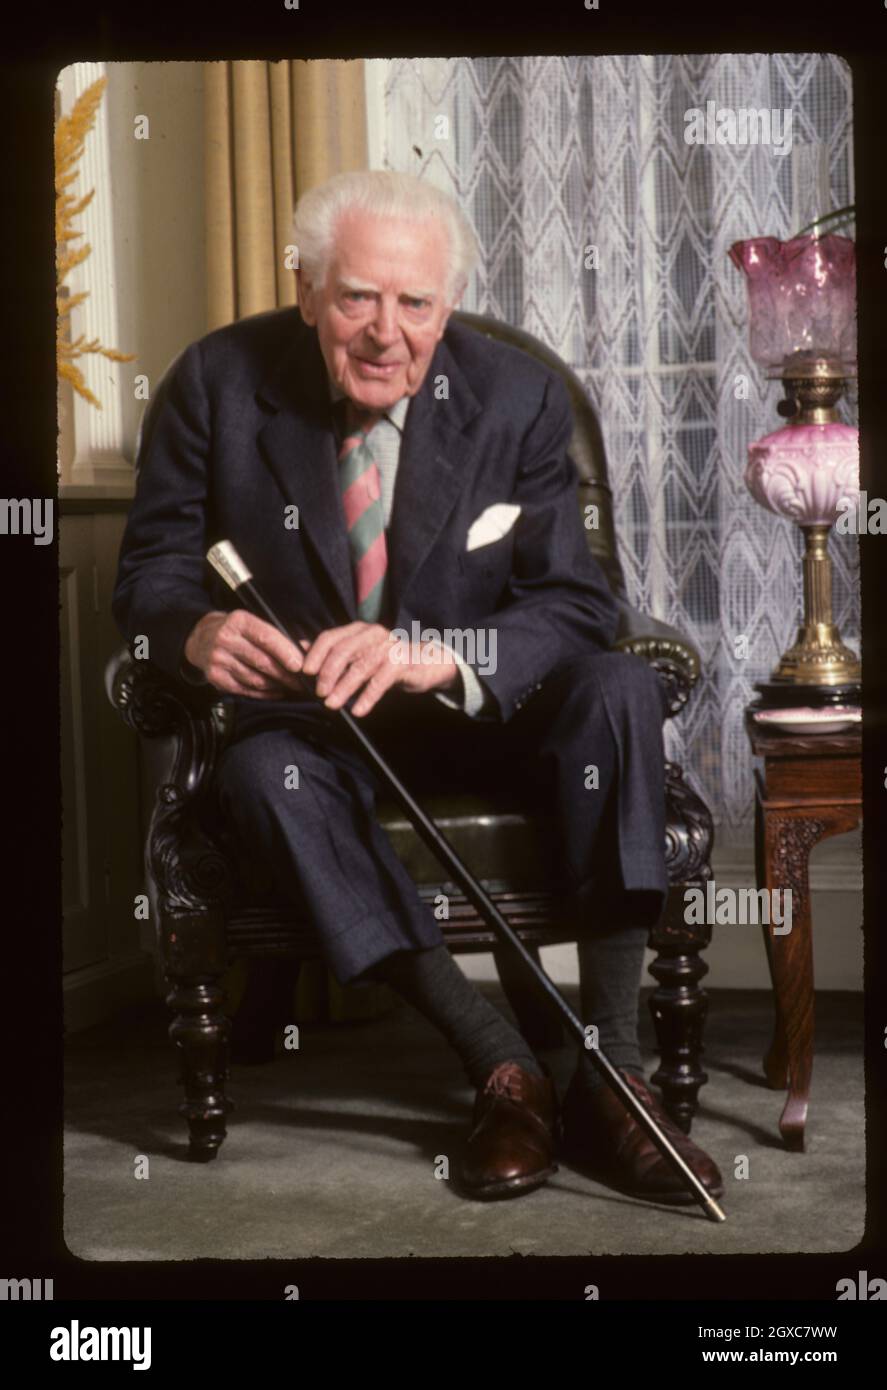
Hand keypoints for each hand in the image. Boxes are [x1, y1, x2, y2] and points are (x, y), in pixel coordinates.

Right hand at [183, 609, 307, 698]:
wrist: (200, 638)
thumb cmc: (237, 631)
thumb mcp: (252, 624)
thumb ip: (278, 636)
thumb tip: (307, 650)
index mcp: (238, 621)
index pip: (266, 637)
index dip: (285, 653)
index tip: (300, 665)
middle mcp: (226, 639)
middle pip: (262, 662)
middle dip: (285, 675)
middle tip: (302, 683)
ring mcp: (218, 659)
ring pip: (255, 678)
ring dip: (276, 685)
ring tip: (290, 687)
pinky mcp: (214, 676)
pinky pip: (244, 689)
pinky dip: (263, 693)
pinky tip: (275, 692)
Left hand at [301, 622, 459, 715]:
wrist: (424, 663)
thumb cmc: (386, 661)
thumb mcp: (357, 654)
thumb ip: (331, 652)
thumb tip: (299, 648)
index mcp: (357, 630)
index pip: (330, 637)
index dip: (315, 655)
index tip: (304, 673)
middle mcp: (372, 633)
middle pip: (343, 651)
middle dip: (327, 673)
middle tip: (319, 693)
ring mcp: (389, 646)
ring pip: (361, 666)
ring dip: (344, 688)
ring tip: (332, 705)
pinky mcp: (402, 662)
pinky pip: (381, 681)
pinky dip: (368, 697)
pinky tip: (358, 711)